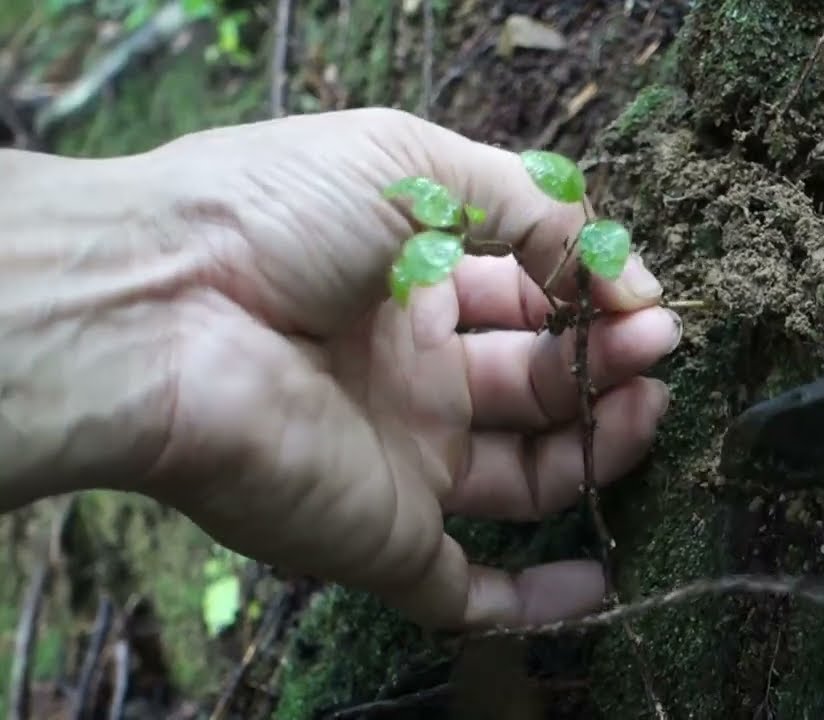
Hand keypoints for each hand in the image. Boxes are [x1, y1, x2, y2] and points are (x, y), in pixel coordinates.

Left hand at [0, 108, 680, 629]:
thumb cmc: (276, 217)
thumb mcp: (414, 165)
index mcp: (409, 285)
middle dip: (606, 359)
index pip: (522, 297)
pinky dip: (538, 603)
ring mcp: (400, 460)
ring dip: (602, 445)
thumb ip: (531, 207)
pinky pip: (468, 595)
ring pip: (528, 476)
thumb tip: (623, 277)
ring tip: (649, 404)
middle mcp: (409, 375)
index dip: (586, 293)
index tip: (638, 291)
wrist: (161, 314)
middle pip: (536, 382)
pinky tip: (602, 576)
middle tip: (658, 344)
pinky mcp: (385, 538)